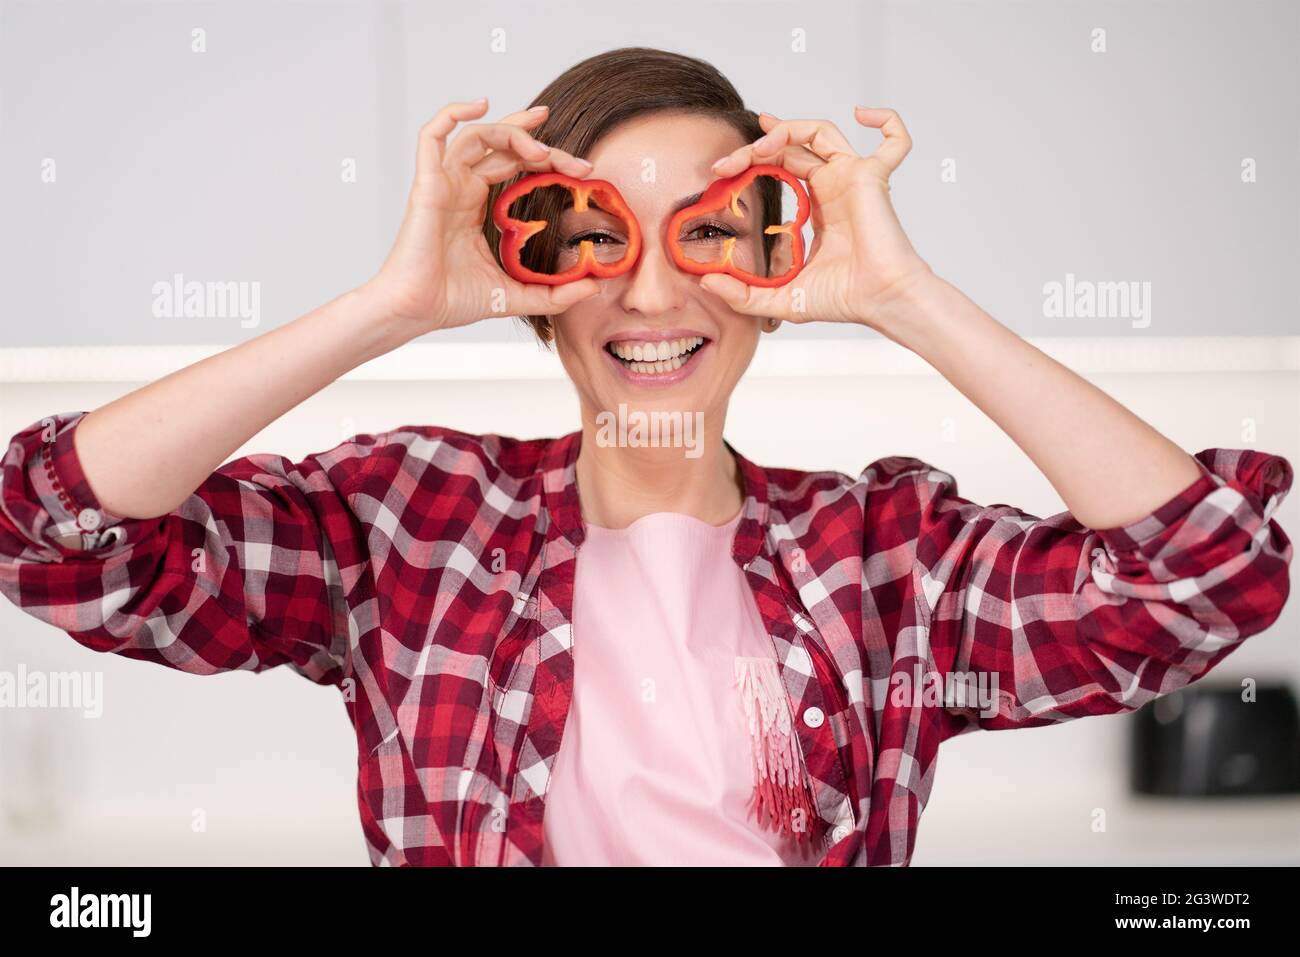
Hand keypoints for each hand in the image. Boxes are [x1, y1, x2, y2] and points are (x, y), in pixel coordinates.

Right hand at [364, 99, 600, 334]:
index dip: (547, 158)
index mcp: (478, 206)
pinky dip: (453, 113)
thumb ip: (555, 293)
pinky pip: (432, 135)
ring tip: (541, 152)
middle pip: (503, 146)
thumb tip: (595, 287)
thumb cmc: (454, 301)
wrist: (417, 311)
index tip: (581, 169)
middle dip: (541, 144)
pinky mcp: (426, 185)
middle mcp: (461, 187)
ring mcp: (443, 183)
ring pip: (478, 135)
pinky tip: (481, 105)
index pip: (515, 165)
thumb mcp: (518, 296)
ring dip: (512, 133)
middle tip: (576, 161)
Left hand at [699, 107, 935, 331]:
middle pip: (791, 146)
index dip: (752, 160)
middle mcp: (834, 187)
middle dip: (755, 147)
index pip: (780, 166)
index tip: (724, 170)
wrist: (878, 302)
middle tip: (727, 164)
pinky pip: (893, 141)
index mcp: (816, 207)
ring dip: (787, 129)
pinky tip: (863, 113)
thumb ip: (742, 295)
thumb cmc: (843, 300)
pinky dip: (886, 121)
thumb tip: (706, 283)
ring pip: (820, 132)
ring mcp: (853, 178)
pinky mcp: (872, 176)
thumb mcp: (779, 299)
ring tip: (760, 145)